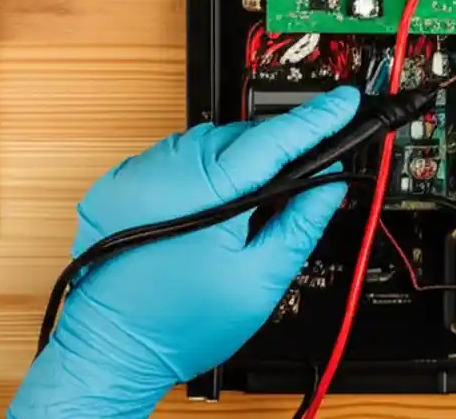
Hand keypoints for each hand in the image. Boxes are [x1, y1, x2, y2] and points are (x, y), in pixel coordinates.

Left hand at [9, 88, 359, 417]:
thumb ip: (300, 224)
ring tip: (249, 203)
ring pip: (205, 144)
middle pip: (240, 136)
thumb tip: (330, 185)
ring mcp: (134, 175)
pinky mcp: (117, 185)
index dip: (316, 120)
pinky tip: (207, 205)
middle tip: (304, 173)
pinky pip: (172, 159)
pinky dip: (198, 171)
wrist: (112, 352)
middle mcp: (163, 171)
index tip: (344, 104)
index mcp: (204, 192)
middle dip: (275, 149)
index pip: (274, 139)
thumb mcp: (259, 281)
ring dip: (234, 160)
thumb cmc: (179, 325)